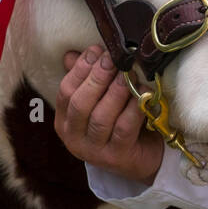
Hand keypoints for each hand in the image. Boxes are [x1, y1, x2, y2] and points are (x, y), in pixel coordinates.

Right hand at [55, 45, 164, 185]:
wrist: (141, 157)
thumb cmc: (118, 121)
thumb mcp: (99, 100)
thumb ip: (86, 78)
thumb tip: (71, 53)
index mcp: (65, 121)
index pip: (65, 92)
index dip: (80, 69)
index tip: (97, 50)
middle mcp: (74, 138)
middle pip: (80, 104)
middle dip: (97, 78)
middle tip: (114, 59)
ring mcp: (95, 151)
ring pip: (101, 117)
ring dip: (116, 92)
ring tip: (129, 74)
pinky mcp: (117, 157)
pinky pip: (124, 129)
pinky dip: (133, 108)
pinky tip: (142, 93)